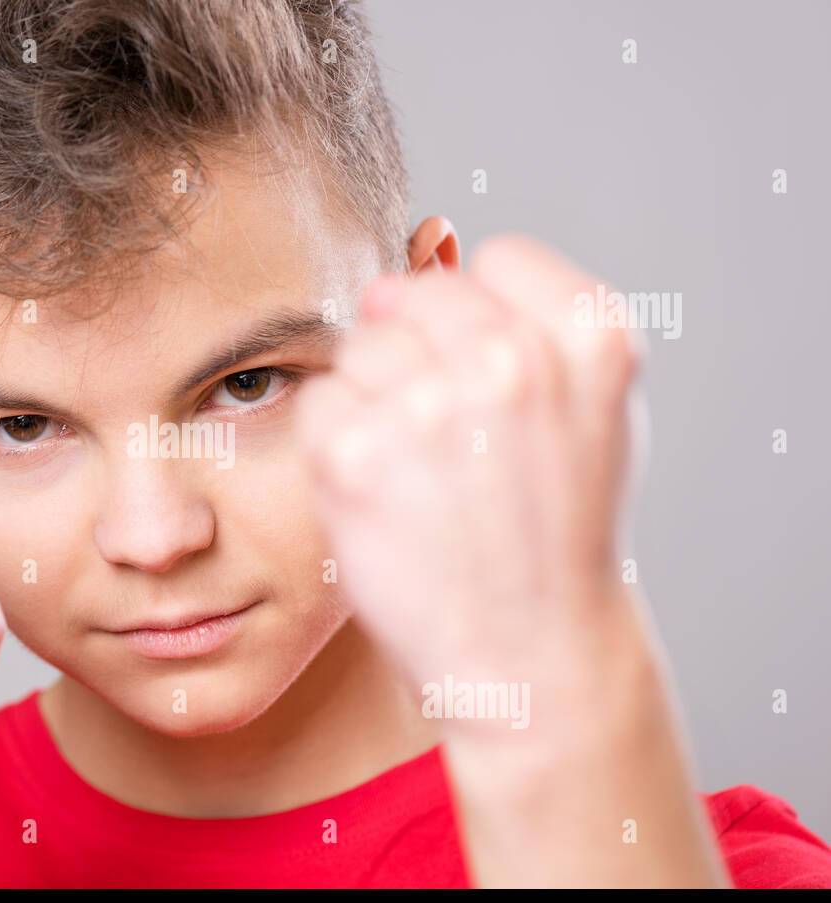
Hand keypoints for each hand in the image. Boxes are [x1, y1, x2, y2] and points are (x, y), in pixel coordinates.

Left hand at [296, 236, 727, 884]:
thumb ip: (528, 316)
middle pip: (413, 296)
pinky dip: (338, 445)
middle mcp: (511, 360)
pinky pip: (321, 402)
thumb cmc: (555, 529)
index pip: (496, 260)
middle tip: (448, 441)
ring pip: (361, 347)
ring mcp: (427, 406)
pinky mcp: (352, 454)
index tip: (493, 387)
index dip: (484, 322)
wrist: (528, 653)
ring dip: (375, 401)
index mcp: (590, 337)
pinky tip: (383, 496)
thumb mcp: (590, 407)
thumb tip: (425, 240)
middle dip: (418, 356)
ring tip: (421, 474)